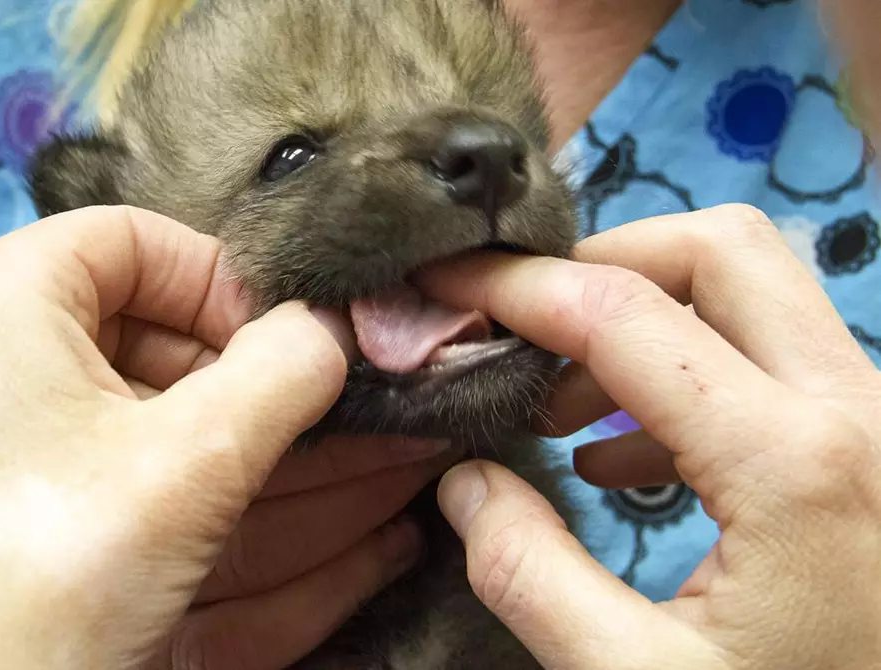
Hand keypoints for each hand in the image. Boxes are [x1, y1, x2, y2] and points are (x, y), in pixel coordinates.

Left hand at [0, 206, 445, 669]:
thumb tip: (341, 328)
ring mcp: (27, 473)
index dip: (228, 282)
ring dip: (303, 477)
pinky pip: (171, 522)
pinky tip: (369, 549)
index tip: (299, 345)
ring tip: (407, 477)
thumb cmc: (54, 579)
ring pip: (187, 458)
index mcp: (0, 310)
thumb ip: (284, 370)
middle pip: (173, 363)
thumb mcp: (190, 459)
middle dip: (296, 408)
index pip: (131, 244)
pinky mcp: (56, 550)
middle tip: (387, 422)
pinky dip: (264, 535)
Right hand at [418, 205, 880, 668]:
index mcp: (790, 463)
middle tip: (520, 328)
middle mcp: (853, 410)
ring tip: (557, 410)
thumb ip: (529, 574)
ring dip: (639, 326)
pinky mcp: (869, 451)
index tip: (446, 286)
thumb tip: (463, 480)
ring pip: (753, 296)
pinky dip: (682, 379)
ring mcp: (874, 424)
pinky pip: (771, 363)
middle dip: (599, 266)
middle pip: (720, 251)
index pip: (624, 313)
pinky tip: (621, 461)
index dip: (516, 288)